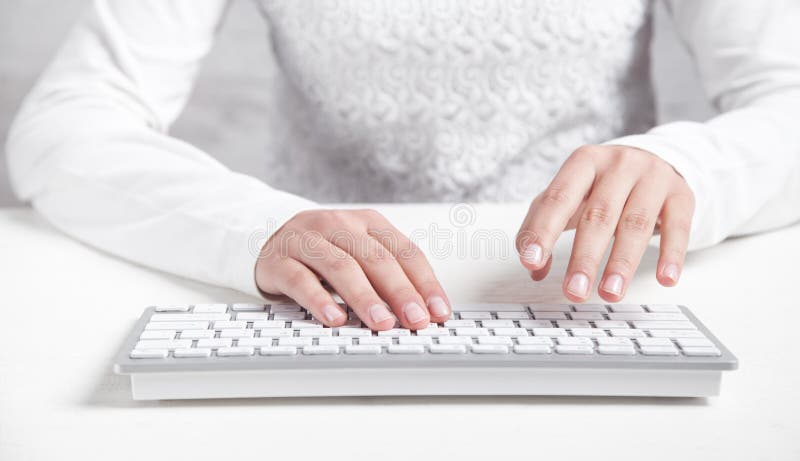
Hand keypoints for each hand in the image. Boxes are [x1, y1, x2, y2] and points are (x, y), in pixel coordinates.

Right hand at [255, 209, 450, 329]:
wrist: (270, 236)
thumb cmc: (326, 250)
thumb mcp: (360, 252)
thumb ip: (388, 276)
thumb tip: (423, 312)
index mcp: (368, 223)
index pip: (405, 252)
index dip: (425, 283)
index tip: (438, 311)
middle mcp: (339, 226)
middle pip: (376, 259)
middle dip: (400, 292)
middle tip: (415, 319)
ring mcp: (307, 241)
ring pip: (341, 267)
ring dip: (364, 297)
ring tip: (381, 323)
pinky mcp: (279, 260)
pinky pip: (300, 280)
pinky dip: (319, 301)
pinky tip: (334, 319)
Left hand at [516, 145, 694, 301]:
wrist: (655, 159)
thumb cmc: (602, 185)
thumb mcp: (570, 194)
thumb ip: (542, 224)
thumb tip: (534, 268)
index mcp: (583, 162)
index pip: (558, 198)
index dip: (543, 231)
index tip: (532, 262)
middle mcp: (618, 165)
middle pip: (598, 215)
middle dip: (585, 258)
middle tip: (574, 292)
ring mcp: (652, 177)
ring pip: (635, 224)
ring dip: (622, 263)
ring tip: (610, 293)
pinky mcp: (681, 194)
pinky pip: (677, 227)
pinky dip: (671, 254)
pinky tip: (665, 279)